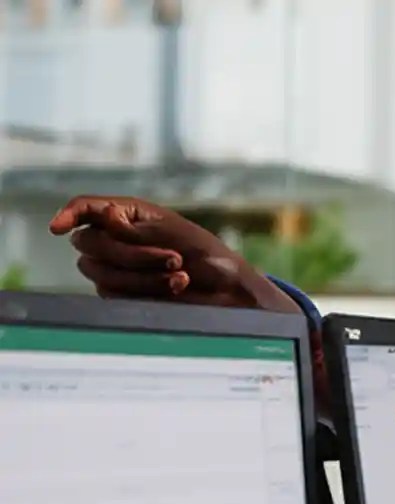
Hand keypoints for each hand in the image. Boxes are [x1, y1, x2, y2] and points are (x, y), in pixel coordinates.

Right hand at [49, 195, 297, 312]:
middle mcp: (117, 239)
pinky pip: (114, 293)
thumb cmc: (206, 256)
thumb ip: (132, 227)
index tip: (58, 227)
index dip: (69, 214)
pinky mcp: (123, 294)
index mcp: (128, 215)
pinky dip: (147, 289)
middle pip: (89, 243)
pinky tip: (176, 287)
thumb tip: (102, 215)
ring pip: (99, 271)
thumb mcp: (172, 232)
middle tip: (173, 257)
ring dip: (143, 274)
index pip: (86, 209)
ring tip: (180, 274)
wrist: (227, 292)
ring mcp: (117, 268)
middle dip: (130, 253)